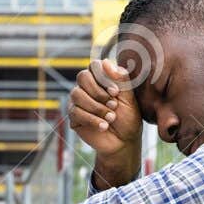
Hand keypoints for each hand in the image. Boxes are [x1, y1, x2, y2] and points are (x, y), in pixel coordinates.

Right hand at [69, 57, 141, 186]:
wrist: (124, 142)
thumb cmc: (128, 118)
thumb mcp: (129, 97)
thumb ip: (120, 78)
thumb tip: (105, 62)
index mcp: (101, 79)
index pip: (93, 66)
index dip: (103, 77)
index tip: (116, 92)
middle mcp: (87, 88)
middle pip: (82, 77)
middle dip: (99, 92)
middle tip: (113, 105)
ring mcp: (78, 102)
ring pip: (77, 94)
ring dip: (97, 107)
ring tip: (111, 118)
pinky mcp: (74, 117)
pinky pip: (75, 112)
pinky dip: (92, 119)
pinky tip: (104, 126)